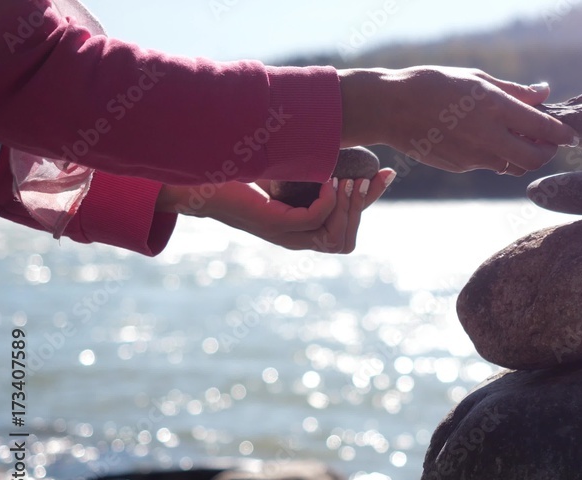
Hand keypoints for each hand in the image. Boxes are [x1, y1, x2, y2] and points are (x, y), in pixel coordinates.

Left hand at [157, 169, 393, 252]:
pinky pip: (316, 218)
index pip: (348, 228)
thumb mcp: (282, 169)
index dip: (370, 201)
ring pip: (335, 235)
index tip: (385, 173)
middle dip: (365, 206)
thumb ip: (307, 166)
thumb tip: (335, 137)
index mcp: (301, 231)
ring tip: (352, 177)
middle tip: (371, 175)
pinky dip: (329, 200)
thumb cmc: (236, 173)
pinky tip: (332, 180)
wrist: (196, 180)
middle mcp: (295, 240)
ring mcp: (284, 235)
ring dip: (350, 206)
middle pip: (347, 239)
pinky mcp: (273, 224)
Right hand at [339, 66, 578, 175]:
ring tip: (516, 138)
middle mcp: (488, 136)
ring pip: (513, 166)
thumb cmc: (433, 84)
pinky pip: (488, 165)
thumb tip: (544, 93)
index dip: (563, 134)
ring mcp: (474, 156)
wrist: (391, 108)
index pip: (544, 128)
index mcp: (495, 107)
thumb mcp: (476, 78)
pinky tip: (482, 138)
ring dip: (522, 156)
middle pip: (535, 158)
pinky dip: (495, 156)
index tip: (571, 135)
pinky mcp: (461, 167)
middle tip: (548, 142)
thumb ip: (514, 91)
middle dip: (547, 153)